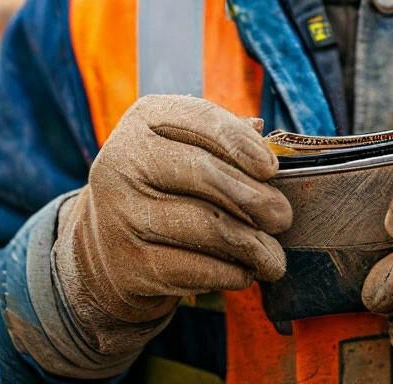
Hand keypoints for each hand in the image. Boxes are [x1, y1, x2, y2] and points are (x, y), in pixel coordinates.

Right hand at [52, 94, 291, 353]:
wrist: (109, 243)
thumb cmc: (167, 184)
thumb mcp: (187, 146)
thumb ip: (226, 137)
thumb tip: (264, 136)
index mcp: (144, 119)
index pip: (201, 120)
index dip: (241, 144)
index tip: (272, 169)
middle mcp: (123, 160)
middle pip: (204, 174)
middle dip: (253, 197)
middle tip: (283, 217)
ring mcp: (119, 213)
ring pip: (204, 226)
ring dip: (251, 245)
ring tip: (274, 257)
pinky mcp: (127, 262)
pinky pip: (193, 269)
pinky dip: (229, 273)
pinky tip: (245, 273)